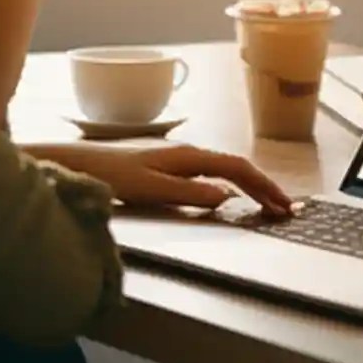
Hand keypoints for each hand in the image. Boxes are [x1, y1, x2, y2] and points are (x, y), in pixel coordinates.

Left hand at [35, 142, 293, 216]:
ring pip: (225, 170)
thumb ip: (189, 192)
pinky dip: (231, 186)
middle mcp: (188, 154)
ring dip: (249, 186)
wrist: (79, 164)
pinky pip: (212, 174)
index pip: (237, 168)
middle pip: (236, 168)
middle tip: (284, 209)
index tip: (280, 204)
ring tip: (267, 204)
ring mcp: (180, 159)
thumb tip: (226, 196)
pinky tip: (231, 198)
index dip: (262, 186)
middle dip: (263, 187)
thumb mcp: (151, 188)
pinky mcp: (170, 167)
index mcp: (188, 156)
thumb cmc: (110, 174)